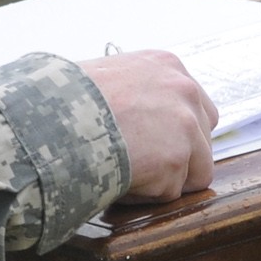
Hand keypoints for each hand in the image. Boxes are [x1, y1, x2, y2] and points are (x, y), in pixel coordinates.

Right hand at [77, 49, 216, 202]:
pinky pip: (168, 193)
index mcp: (167, 65)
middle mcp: (184, 91)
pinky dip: (145, 195)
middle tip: (144, 165)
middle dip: (180, 159)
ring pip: (195, 172)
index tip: (157, 145)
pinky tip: (117, 180)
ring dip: (164, 181)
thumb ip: (136, 92)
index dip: (178, 132)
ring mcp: (185, 126)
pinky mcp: (176, 160)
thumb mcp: (109, 76)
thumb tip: (137, 116)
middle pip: (204, 140)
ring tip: (126, 172)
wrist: (56, 117)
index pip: (197, 106)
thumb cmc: (65, 98)